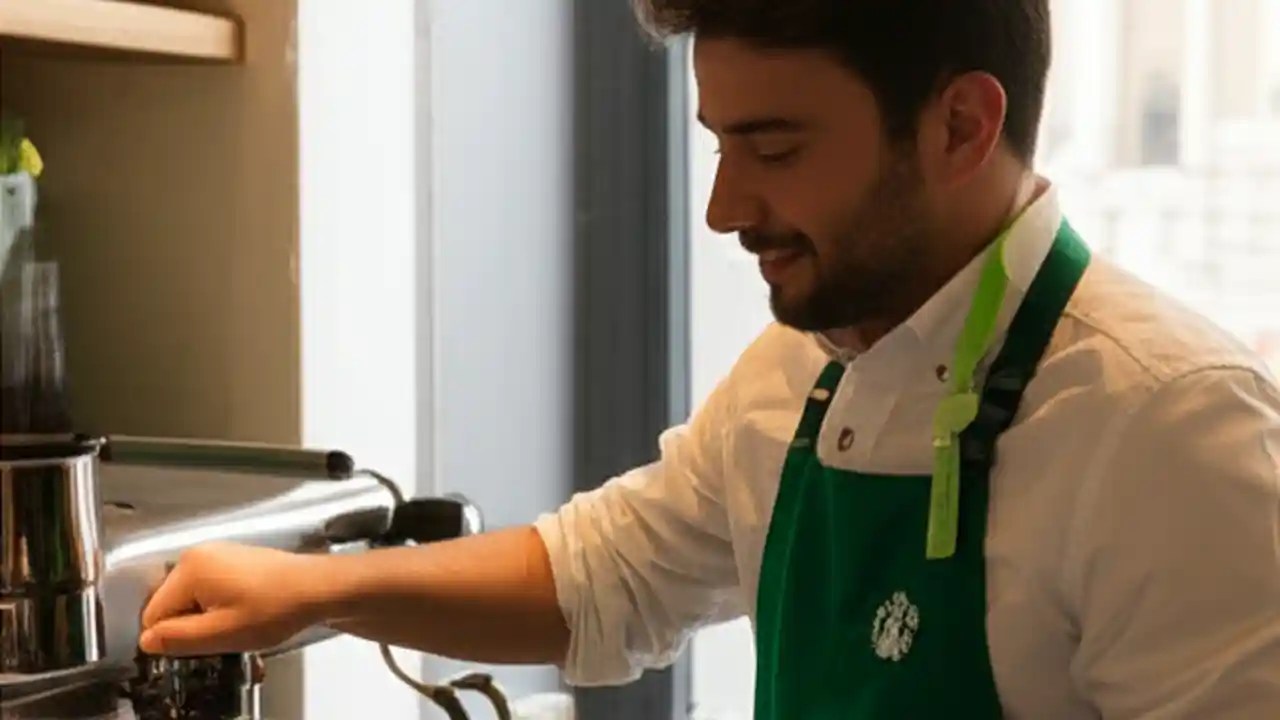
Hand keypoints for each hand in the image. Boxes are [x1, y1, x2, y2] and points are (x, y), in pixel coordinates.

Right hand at [139, 543, 326, 656]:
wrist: (316, 587)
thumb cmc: (272, 609)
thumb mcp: (220, 633)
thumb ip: (177, 638)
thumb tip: (146, 640)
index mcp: (188, 569)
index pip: (153, 614)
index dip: (172, 636)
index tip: (202, 642)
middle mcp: (196, 554)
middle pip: (170, 602)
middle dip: (188, 623)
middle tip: (221, 632)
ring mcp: (215, 552)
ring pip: (190, 596)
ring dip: (205, 615)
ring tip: (236, 620)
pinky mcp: (232, 557)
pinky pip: (208, 586)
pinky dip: (218, 603)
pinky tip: (244, 609)